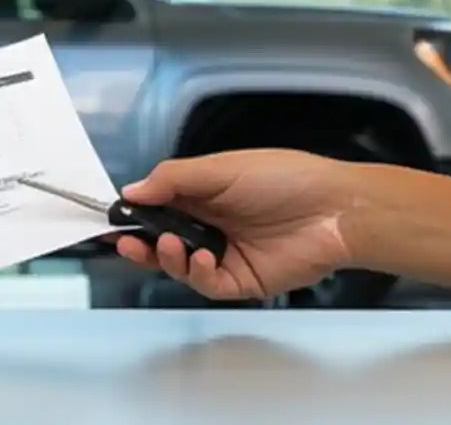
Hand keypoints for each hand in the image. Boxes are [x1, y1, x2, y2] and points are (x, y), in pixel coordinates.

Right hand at [115, 149, 357, 300]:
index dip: (137, 213)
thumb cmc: (282, 178)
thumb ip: (172, 179)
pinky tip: (200, 258)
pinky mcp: (242, 280)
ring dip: (167, 257)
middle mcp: (211, 224)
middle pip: (164, 240)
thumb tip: (130, 190)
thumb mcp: (221, 168)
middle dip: (141, 242)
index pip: (159, 205)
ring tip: (173, 245)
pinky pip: (207, 283)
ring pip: (180, 265)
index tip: (115, 218)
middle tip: (125, 242)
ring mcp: (225, 254)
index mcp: (204, 193)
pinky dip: (196, 273)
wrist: (334, 210)